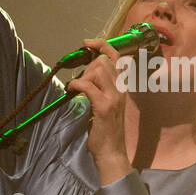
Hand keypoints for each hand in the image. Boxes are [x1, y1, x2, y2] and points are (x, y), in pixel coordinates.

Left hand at [65, 40, 132, 184]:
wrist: (112, 152)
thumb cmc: (106, 130)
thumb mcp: (107, 104)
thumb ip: (101, 89)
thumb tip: (86, 76)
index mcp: (123, 88)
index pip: (117, 57)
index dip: (102, 45)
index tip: (88, 43)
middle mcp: (121, 90)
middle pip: (105, 61)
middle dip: (88, 65)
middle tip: (80, 80)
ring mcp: (114, 98)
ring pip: (99, 70)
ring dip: (84, 75)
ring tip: (78, 87)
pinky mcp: (104, 107)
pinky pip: (89, 86)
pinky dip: (78, 84)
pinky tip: (72, 89)